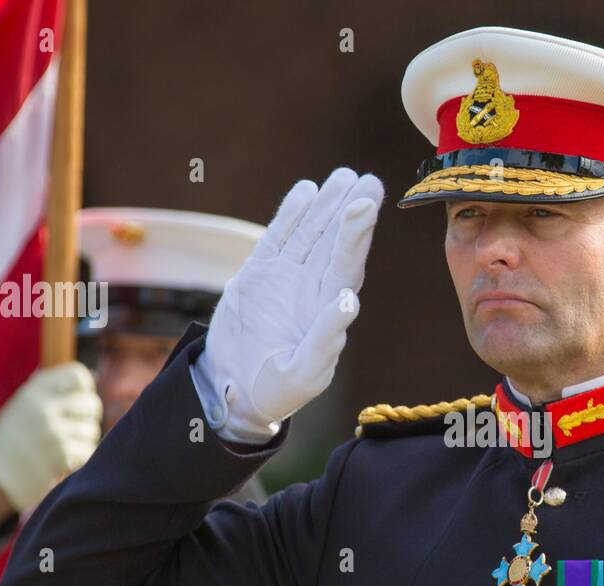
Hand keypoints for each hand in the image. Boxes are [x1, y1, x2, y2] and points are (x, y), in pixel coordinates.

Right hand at [0, 361, 101, 515]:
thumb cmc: (15, 437)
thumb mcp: (24, 404)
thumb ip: (51, 389)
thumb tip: (93, 375)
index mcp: (34, 392)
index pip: (77, 375)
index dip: (84, 387)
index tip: (78, 398)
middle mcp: (44, 409)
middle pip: (91, 402)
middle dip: (88, 415)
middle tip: (75, 424)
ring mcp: (54, 432)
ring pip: (92, 428)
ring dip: (83, 438)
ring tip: (62, 443)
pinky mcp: (62, 455)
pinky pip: (88, 449)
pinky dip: (79, 455)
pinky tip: (62, 458)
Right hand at [194, 168, 383, 441]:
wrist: (236, 391)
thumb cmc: (279, 390)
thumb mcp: (305, 373)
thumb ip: (327, 338)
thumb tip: (349, 300)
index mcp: (329, 310)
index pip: (346, 264)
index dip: (357, 234)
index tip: (367, 205)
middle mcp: (311, 288)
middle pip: (334, 242)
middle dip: (349, 210)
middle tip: (366, 180)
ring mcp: (286, 278)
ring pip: (309, 233)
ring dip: (325, 206)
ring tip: (341, 176)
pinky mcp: (258, 274)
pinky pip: (277, 238)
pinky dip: (290, 215)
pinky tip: (305, 192)